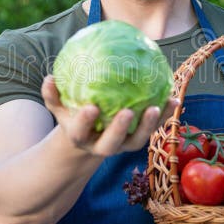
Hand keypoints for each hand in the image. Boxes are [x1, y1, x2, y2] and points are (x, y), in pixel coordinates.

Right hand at [42, 74, 177, 156]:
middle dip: (120, 130)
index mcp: (81, 138)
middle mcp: (103, 146)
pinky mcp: (139, 139)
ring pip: (137, 140)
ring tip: (157, 106)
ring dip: (149, 125)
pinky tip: (175, 99)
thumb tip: (48, 77)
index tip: (90, 107)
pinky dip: (165, 115)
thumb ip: (52, 95)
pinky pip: (154, 128)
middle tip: (127, 112)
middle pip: (112, 143)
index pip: (81, 133)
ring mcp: (123, 145)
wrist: (90, 138)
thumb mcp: (59, 108)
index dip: (85, 122)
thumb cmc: (72, 116)